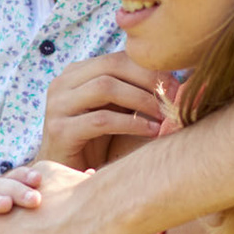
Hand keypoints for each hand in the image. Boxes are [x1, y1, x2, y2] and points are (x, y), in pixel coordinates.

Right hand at [38, 52, 165, 169]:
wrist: (67, 176)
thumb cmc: (96, 142)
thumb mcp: (114, 110)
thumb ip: (131, 91)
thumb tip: (176, 79)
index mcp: (75, 73)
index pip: (117, 57)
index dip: (150, 68)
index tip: (177, 86)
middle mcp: (62, 83)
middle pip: (111, 66)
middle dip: (148, 80)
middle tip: (174, 98)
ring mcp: (57, 105)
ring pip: (105, 88)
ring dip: (141, 100)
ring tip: (164, 115)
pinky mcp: (60, 130)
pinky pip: (101, 120)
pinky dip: (131, 124)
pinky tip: (152, 131)